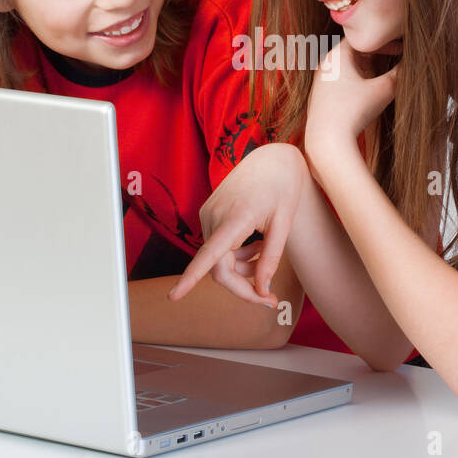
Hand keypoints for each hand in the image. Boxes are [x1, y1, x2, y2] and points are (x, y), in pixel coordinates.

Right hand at [168, 143, 306, 305]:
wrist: (271, 159)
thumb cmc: (282, 189)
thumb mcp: (284, 225)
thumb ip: (270, 260)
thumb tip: (262, 291)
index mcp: (236, 217)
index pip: (209, 255)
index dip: (191, 278)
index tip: (173, 296)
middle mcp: (215, 216)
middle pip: (219, 269)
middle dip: (243, 286)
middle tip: (270, 298)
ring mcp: (208, 214)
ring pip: (218, 261)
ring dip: (242, 268)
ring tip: (265, 254)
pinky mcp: (208, 214)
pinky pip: (217, 247)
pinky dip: (235, 255)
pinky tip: (255, 244)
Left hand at [305, 37, 399, 160]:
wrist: (327, 141)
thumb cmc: (352, 113)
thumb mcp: (383, 90)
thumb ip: (399, 74)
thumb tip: (414, 64)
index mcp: (336, 56)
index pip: (362, 38)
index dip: (383, 41)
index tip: (400, 48)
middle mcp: (326, 65)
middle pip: (355, 51)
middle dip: (377, 54)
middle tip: (396, 58)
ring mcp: (322, 81)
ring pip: (349, 66)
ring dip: (368, 67)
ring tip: (385, 74)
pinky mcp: (321, 96)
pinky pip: (342, 80)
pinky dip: (358, 79)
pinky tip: (369, 91)